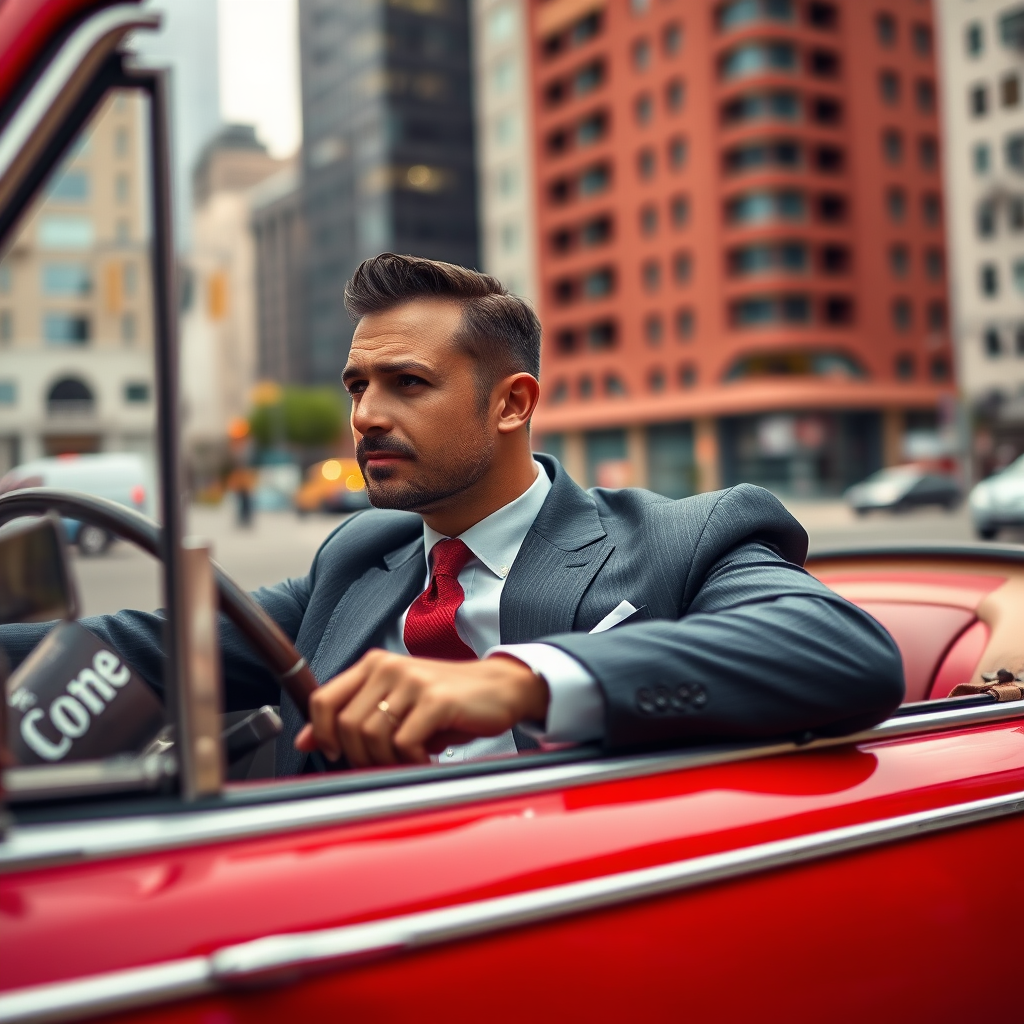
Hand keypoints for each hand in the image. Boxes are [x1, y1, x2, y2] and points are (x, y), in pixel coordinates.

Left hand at [293, 650, 549, 766]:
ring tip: (409, 761)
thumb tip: (304, 740)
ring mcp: (412, 681)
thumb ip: (353, 717)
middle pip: (345, 726)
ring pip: (372, 737)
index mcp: (374, 665)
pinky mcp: (435, 700)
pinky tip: (427, 760)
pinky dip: (412, 762)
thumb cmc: (447, 702)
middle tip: (386, 765)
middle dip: (361, 757)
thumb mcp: (397, 705)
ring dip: (388, 762)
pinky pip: (403, 744)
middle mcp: (388, 667)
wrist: (501, 689)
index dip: (322, 734)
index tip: (338, 753)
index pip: (322, 700)